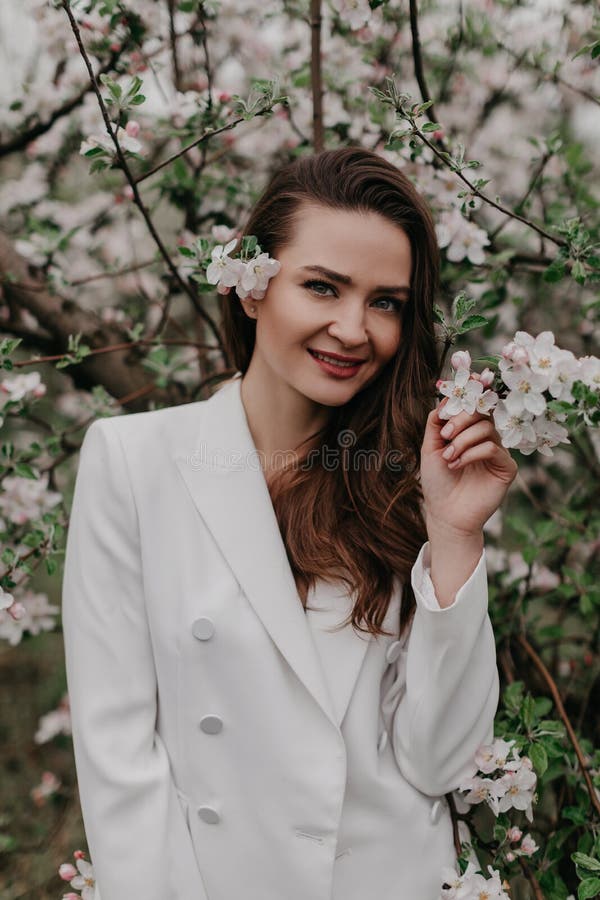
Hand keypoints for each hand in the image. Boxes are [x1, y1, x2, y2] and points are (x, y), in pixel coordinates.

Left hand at [419, 395, 518, 537]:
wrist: (445, 513)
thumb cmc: (437, 482)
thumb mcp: (430, 448)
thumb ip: (436, 423)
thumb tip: (446, 399)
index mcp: (469, 432)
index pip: (474, 406)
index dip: (471, 394)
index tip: (460, 388)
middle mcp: (486, 439)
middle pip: (482, 412)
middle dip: (461, 419)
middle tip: (445, 436)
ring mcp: (498, 453)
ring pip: (486, 429)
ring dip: (462, 440)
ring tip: (448, 458)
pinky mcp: (506, 468)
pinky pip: (492, 448)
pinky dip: (471, 453)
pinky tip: (457, 465)